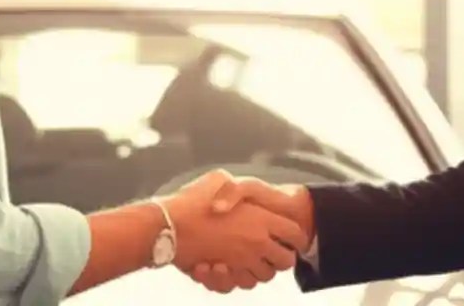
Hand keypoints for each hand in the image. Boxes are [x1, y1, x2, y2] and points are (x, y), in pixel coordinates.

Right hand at [160, 170, 309, 290]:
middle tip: (274, 250)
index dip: (296, 237)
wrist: (167, 226)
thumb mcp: (220, 178)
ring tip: (251, 258)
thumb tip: (243, 198)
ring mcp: (242, 261)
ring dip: (262, 269)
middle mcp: (257, 243)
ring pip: (266, 276)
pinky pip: (242, 284)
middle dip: (283, 257)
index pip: (296, 234)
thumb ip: (238, 188)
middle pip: (286, 261)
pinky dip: (240, 279)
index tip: (291, 237)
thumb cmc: (192, 200)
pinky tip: (230, 266)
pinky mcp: (225, 274)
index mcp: (262, 218)